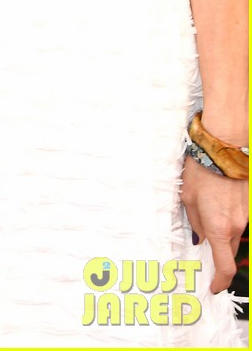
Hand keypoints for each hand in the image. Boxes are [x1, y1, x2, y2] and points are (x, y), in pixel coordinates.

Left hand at [181, 156, 247, 291]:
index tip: (214, 286)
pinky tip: (221, 199)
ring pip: (236, 232)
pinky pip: (241, 218)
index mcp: (218, 228)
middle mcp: (236, 225)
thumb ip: (196, 223)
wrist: (223, 148)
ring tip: (211, 209)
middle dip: (219, 250)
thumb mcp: (188, 198)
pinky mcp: (250, 205)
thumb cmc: (200, 171)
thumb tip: (200, 240)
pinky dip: (231, 215)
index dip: (220, 281)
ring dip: (225, 229)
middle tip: (206, 242)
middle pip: (229, 248)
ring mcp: (247, 215)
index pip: (224, 266)